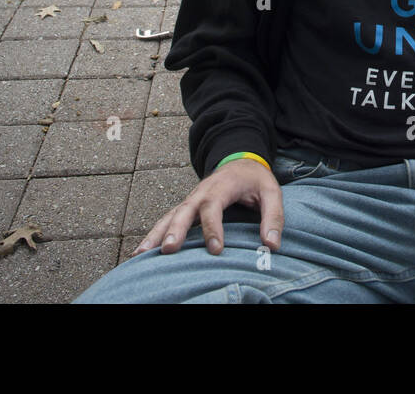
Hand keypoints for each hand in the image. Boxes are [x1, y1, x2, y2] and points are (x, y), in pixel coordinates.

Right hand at [132, 158, 282, 256]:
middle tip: (168, 249)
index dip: (213, 228)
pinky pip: (167, 220)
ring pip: (170, 216)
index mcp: (221, 187)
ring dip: (156, 234)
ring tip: (141, 253)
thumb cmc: (254, 179)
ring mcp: (190, 200)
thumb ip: (273, 216)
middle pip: (184, 210)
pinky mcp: (186, 208)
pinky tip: (141, 251)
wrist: (239, 161)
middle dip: (175, 230)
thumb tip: (271, 245)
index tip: (216, 249)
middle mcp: (201, 193)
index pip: (213, 207)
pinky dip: (154, 234)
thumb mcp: (272, 192)